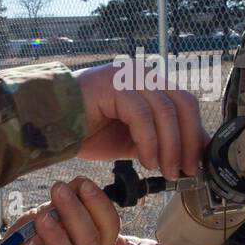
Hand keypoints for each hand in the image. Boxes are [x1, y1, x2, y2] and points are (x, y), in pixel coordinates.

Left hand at [0, 177, 120, 244]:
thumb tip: (80, 182)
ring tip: (41, 219)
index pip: (109, 227)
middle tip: (58, 190)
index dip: (100, 205)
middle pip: (91, 242)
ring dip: (56, 237)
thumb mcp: (44, 220)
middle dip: (76, 212)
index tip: (82, 183)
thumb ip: (62, 205)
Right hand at [73, 62, 206, 179]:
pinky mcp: (113, 85)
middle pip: (182, 103)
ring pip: (165, 110)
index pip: (186, 103)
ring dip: (170, 146)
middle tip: (185, 170)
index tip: (195, 164)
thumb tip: (194, 153)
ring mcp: (127, 76)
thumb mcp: (136, 140)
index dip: (196, 134)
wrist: (49, 125)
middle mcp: (142, 74)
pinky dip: (149, 141)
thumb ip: (163, 141)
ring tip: (166, 171)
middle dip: (188, 140)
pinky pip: (141, 115)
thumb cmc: (88, 130)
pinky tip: (146, 162)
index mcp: (150, 83)